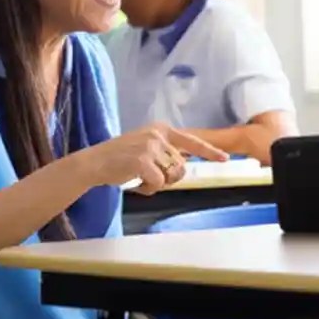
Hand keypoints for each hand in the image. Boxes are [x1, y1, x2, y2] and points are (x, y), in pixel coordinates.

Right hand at [84, 123, 227, 195]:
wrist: (94, 162)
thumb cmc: (120, 158)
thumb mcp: (146, 146)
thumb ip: (166, 151)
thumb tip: (185, 165)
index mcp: (161, 129)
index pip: (191, 141)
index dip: (209, 151)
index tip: (224, 159)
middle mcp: (158, 134)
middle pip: (182, 166)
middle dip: (169, 178)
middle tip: (149, 177)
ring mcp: (151, 146)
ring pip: (172, 176)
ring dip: (158, 184)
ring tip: (140, 178)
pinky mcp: (143, 160)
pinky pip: (158, 183)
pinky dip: (148, 189)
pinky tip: (135, 183)